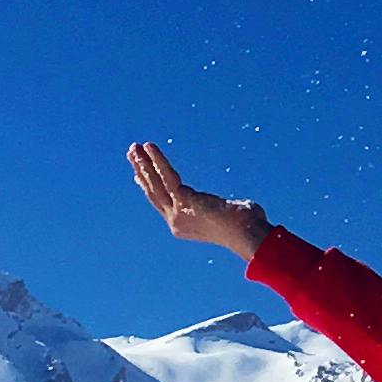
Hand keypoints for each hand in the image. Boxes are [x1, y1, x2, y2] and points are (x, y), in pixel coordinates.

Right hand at [128, 141, 270, 259]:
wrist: (249, 235)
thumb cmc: (249, 226)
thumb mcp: (232, 216)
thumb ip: (229, 209)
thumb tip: (244, 208)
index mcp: (186, 225)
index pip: (162, 203)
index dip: (149, 187)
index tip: (139, 176)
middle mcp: (177, 221)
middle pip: (153, 192)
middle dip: (141, 172)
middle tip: (132, 155)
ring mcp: (178, 212)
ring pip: (155, 184)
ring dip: (143, 164)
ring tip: (134, 147)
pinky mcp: (184, 200)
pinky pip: (167, 175)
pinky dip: (158, 160)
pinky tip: (150, 147)